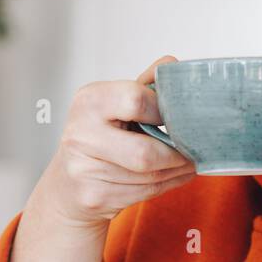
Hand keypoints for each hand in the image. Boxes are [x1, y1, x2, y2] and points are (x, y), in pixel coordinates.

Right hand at [36, 55, 196, 228]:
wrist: (67, 185)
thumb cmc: (99, 138)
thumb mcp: (115, 105)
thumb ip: (143, 85)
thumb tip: (172, 64)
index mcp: (89, 100)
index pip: (136, 100)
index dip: (164, 110)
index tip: (177, 116)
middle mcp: (81, 134)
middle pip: (145, 152)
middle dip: (177, 153)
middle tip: (194, 148)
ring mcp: (84, 169)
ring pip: (150, 176)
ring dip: (178, 170)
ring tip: (190, 162)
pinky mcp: (93, 197)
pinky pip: (145, 192)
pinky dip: (168, 184)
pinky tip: (175, 175)